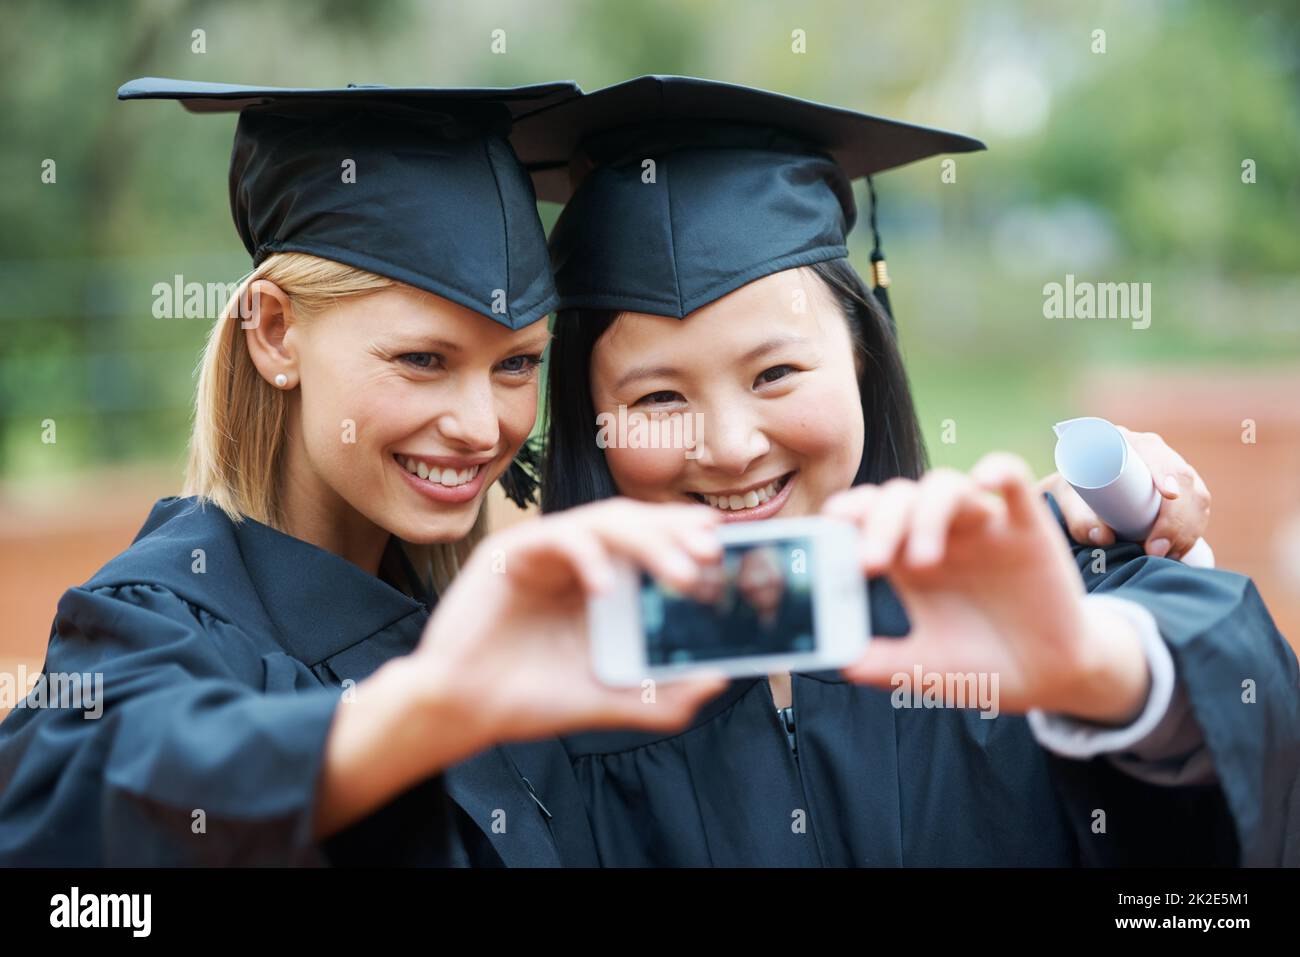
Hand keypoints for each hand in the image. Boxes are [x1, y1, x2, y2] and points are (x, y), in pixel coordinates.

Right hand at [410, 498, 727, 752]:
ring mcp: (545, 553)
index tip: (725, 543)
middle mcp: (578, 561)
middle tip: (712, 553)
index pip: (652, 542)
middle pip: (634, 524)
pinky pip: (557, 537)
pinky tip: (606, 587)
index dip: (686, 535)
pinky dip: (588, 556)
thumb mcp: (610, 699)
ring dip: (648, 541)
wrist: (465, 710)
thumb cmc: (530, 698)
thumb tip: (719, 679)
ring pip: (603, 521)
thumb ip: (663, 696)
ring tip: (681, 572)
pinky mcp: (511, 553)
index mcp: (602, 584)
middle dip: (676, 533)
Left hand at [825, 454, 1149, 721]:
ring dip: (923, 514)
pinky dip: (998, 471)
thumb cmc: (983, 665)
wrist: (1050, 679)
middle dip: (875, 522)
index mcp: (905, 558)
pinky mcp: (1029, 530)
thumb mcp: (926, 668)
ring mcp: (983, 528)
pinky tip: (983, 482)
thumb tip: (839, 661)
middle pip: (897, 497)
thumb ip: (883, 664)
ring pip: (944, 486)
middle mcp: (940, 534)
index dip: (844, 514)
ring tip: (920, 561)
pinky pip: (1013, 481)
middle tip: (868, 565)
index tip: (825, 535)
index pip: (865, 514)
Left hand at [1040, 425, 1210, 559]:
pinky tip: (1178, 551)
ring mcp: (1172, 470)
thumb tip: (1104, 538)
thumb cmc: (1072, 495)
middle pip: (1181, 476)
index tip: (1168, 494)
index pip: (1151, 449)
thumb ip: (1079, 520)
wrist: (1079, 496)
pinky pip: (1199, 509)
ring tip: (1164, 556)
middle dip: (1176, 516)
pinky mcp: (1183, 490)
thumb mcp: (1067, 503)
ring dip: (1187, 530)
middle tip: (1155, 549)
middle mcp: (1152, 452)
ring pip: (1195, 496)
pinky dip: (1192, 533)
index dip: (1165, 469)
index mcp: (1122, 441)